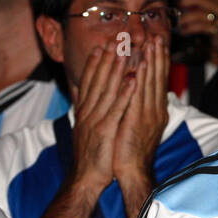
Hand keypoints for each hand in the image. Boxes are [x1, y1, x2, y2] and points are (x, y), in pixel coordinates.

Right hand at [72, 41, 134, 190]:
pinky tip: (132, 80)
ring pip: (107, 89)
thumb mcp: (86, 129)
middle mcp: (88, 112)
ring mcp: (96, 120)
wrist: (85, 179)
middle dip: (106, 58)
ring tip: (125, 50)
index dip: (94, 62)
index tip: (101, 45)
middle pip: (97, 79)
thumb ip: (87, 111)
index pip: (88, 81)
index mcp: (84, 111)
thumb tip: (85, 96)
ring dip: (116, 69)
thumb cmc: (90, 156)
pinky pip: (117, 108)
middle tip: (115, 38)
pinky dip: (125, 93)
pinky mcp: (105, 131)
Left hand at [112, 34, 169, 184]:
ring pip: (150, 84)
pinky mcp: (138, 122)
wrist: (132, 172)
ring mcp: (148, 115)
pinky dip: (139, 82)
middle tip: (157, 37)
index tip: (158, 43)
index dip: (159, 61)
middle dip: (158, 56)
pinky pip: (139, 98)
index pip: (159, 80)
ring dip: (151, 63)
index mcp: (155, 110)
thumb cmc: (131, 150)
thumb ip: (139, 106)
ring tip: (150, 44)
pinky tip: (138, 68)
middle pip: (158, 78)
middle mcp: (155, 110)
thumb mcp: (139, 124)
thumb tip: (137, 90)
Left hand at [176, 0, 217, 38]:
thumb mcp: (212, 11)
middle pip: (201, 0)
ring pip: (199, 14)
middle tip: (177, 4)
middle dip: (187, 0)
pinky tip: (183, 31)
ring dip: (185, 17)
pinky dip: (189, 28)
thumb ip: (201, 4)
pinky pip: (200, 27)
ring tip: (177, 21)